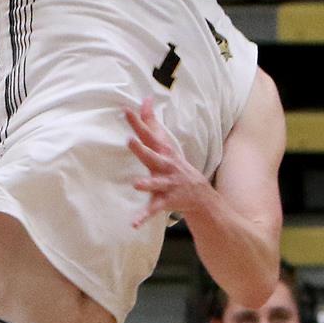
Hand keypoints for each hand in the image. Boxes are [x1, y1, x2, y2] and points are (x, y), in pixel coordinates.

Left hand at [125, 96, 209, 228]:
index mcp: (163, 152)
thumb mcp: (165, 142)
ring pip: (156, 184)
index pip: (148, 134)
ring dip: (147, 184)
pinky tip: (133, 224)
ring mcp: (166, 184)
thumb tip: (145, 98)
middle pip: (152, 156)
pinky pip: (153, 210)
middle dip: (142, 149)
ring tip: (136, 184)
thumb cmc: (174, 164)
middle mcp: (165, 166)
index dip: (138, 122)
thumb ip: (152, 122)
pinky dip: (143, 217)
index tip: (126, 110)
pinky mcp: (165, 201)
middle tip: (130, 140)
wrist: (198, 193)